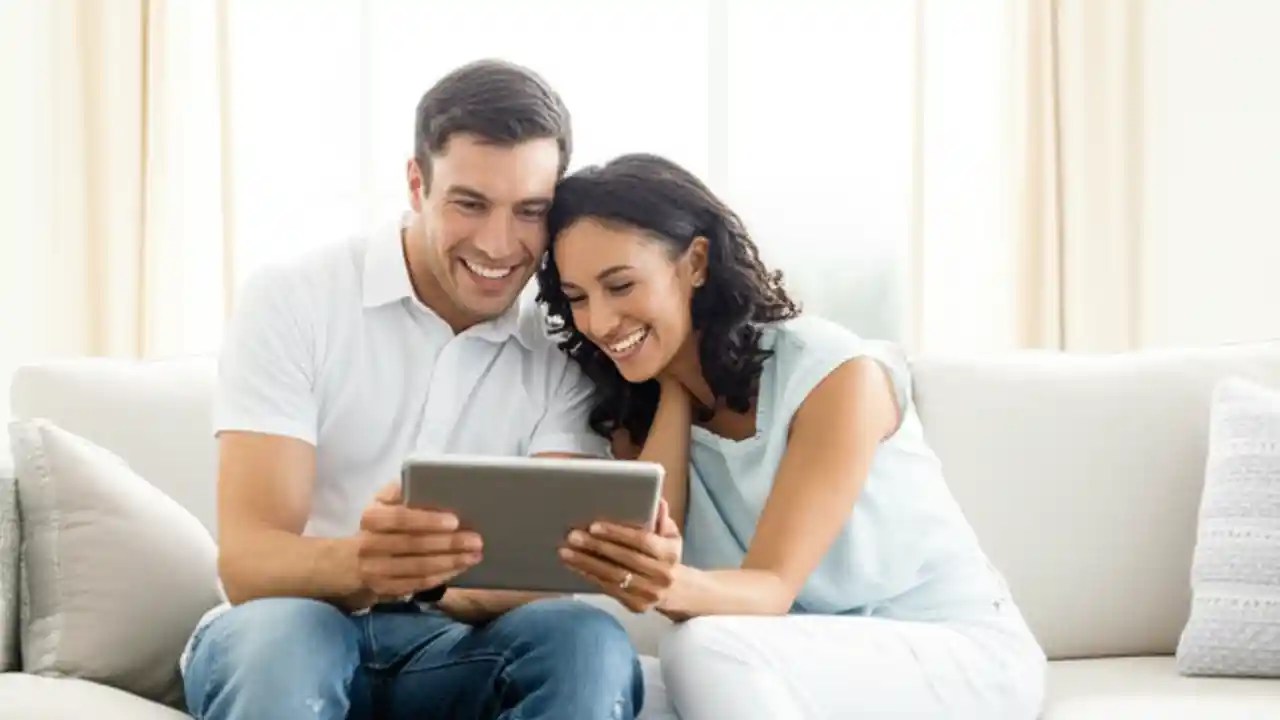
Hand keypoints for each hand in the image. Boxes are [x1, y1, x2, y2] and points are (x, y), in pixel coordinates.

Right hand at [352, 482, 482, 600]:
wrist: (352, 560)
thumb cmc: (381, 523)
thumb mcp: (384, 502)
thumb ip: (402, 491)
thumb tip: (430, 481)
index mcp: (371, 517)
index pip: (400, 518)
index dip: (428, 520)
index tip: (454, 521)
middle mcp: (369, 545)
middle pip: (414, 545)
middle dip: (448, 543)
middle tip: (476, 540)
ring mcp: (375, 571)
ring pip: (419, 568)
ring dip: (451, 562)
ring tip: (474, 555)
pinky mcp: (385, 589)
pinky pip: (418, 584)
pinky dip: (442, 576)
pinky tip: (459, 568)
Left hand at [559, 499, 682, 612]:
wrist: (677, 591)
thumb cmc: (666, 556)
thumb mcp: (671, 536)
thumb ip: (662, 519)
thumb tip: (657, 500)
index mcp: (671, 553)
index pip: (643, 541)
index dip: (618, 533)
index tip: (594, 526)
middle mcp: (663, 575)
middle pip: (625, 559)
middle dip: (596, 546)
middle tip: (573, 536)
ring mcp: (649, 593)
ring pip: (613, 576)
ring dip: (586, 563)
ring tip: (566, 551)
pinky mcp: (636, 606)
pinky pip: (608, 589)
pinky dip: (589, 576)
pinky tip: (574, 566)